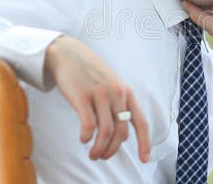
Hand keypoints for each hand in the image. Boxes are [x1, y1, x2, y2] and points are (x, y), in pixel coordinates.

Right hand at [44, 36, 149, 161]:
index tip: (144, 159)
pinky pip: (89, 124)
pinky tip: (83, 139)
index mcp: (126, 93)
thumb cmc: (90, 73)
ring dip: (100, 149)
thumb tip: (120, 135)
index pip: (140, 122)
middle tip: (102, 156)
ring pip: (106, 132)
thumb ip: (118, 105)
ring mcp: (100, 94)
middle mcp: (117, 94)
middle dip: (112, 149)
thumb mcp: (111, 84)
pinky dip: (87, 137)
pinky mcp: (82, 96)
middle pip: (121, 132)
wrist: (68, 54)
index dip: (145, 142)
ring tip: (94, 154)